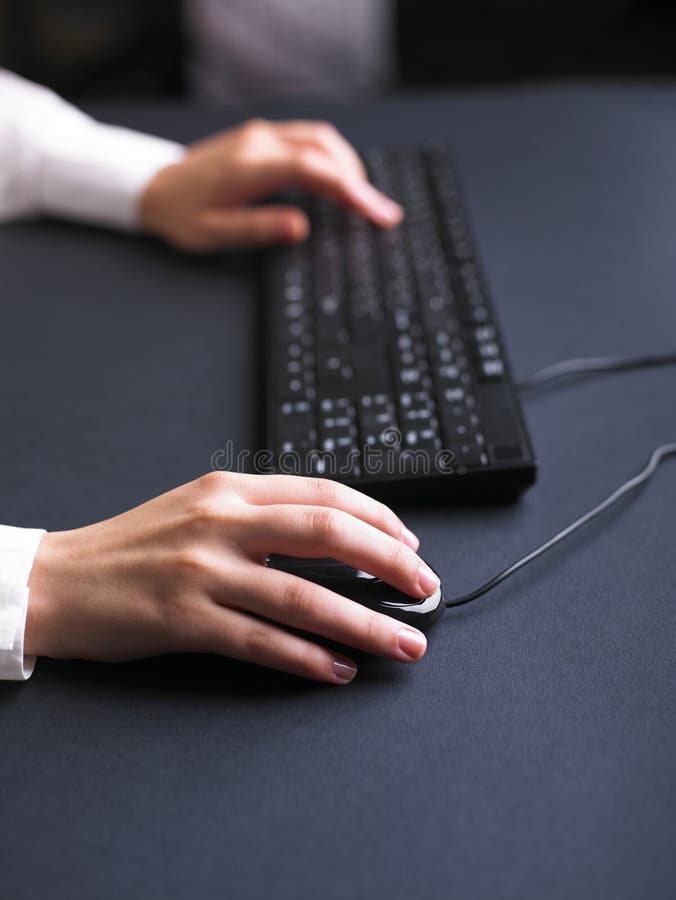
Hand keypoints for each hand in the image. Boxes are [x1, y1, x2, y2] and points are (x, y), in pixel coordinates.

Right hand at [25, 473, 434, 683]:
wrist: (62, 579)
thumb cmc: (135, 546)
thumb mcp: (199, 508)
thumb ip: (259, 515)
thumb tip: (334, 542)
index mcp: (229, 489)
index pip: (322, 493)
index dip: (377, 518)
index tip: (409, 544)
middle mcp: (221, 522)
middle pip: (326, 534)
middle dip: (389, 562)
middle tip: (425, 589)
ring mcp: (203, 572)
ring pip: (304, 596)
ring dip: (364, 624)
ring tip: (402, 644)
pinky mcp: (186, 620)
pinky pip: (262, 642)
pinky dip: (307, 658)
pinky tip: (336, 670)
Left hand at [139, 119, 402, 251]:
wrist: (154, 187)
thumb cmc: (181, 214)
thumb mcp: (213, 234)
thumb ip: (258, 229)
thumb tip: (299, 228)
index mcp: (250, 167)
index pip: (315, 170)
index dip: (351, 190)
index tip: (376, 212)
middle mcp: (259, 143)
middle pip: (325, 149)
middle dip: (359, 181)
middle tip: (381, 213)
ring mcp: (261, 136)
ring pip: (320, 139)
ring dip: (348, 166)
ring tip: (364, 201)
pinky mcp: (262, 138)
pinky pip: (308, 139)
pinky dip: (332, 159)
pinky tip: (340, 180)